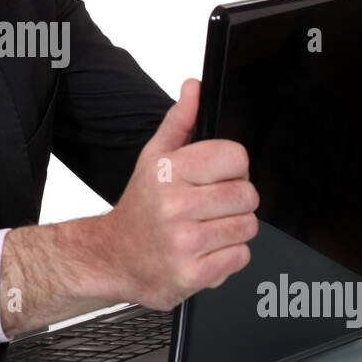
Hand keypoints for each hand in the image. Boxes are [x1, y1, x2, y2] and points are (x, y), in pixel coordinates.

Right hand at [100, 78, 257, 309]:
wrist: (113, 257)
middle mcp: (174, 205)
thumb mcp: (154, 158)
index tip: (219, 176)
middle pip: (247, 194)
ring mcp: (184, 242)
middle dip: (237, 200)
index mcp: (168, 171)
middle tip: (212, 206)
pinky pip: (241, 256)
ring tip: (208, 228)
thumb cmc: (140, 206)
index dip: (233, 167)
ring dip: (235, 229)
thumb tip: (194, 87)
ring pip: (248, 226)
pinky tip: (206, 250)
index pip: (235, 156)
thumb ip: (180, 121)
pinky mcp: (193, 274)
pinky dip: (229, 256)